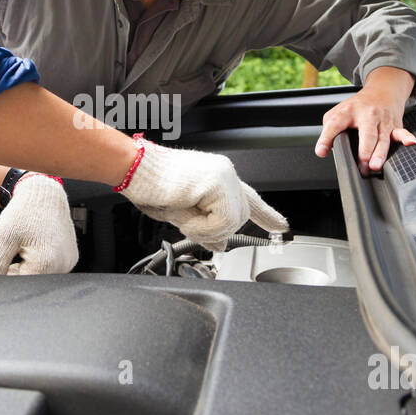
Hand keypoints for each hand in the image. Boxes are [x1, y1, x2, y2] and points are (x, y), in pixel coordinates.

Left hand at [0, 174, 78, 274]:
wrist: (44, 194)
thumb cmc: (24, 213)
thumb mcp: (2, 239)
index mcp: (46, 263)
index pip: (20, 285)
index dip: (8, 276)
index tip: (5, 262)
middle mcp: (62, 265)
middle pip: (32, 282)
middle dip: (18, 272)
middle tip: (15, 251)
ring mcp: (68, 263)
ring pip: (42, 277)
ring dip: (29, 269)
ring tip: (26, 247)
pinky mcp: (71, 259)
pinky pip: (52, 269)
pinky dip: (41, 264)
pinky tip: (37, 248)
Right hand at [118, 137, 289, 250]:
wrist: (134, 170)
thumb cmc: (151, 188)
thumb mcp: (183, 215)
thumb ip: (206, 228)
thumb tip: (220, 244)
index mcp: (218, 179)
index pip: (250, 199)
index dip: (267, 215)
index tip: (281, 227)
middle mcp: (225, 173)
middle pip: (239, 219)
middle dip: (214, 230)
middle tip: (188, 223)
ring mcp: (224, 175)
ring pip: (232, 222)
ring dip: (204, 228)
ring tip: (182, 213)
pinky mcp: (217, 182)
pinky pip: (221, 220)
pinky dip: (201, 225)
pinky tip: (185, 212)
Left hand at [314, 66, 415, 174]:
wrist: (383, 90)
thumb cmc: (358, 106)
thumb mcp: (338, 112)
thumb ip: (329, 129)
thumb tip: (325, 150)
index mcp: (348, 112)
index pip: (335, 124)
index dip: (326, 138)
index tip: (322, 151)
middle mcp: (367, 115)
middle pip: (366, 133)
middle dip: (365, 150)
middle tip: (362, 164)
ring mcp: (382, 120)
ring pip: (383, 138)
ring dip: (380, 153)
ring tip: (375, 165)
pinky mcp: (395, 125)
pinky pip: (401, 132)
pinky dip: (406, 137)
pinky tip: (410, 142)